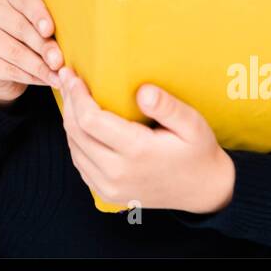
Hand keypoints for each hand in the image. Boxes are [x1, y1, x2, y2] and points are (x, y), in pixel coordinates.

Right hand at [0, 0, 64, 106]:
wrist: (5, 61)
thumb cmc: (30, 37)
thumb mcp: (41, 25)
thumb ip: (51, 27)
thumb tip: (72, 42)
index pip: (24, 0)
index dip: (38, 14)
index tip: (49, 30)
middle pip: (20, 28)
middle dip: (43, 46)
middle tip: (59, 61)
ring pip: (14, 52)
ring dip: (39, 67)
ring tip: (57, 76)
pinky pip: (8, 69)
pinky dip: (30, 77)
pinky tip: (44, 81)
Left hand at [57, 65, 235, 214]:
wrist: (203, 191)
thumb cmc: (197, 151)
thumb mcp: (193, 124)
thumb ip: (168, 107)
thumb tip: (143, 91)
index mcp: (136, 151)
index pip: (90, 121)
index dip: (77, 96)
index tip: (74, 76)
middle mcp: (118, 172)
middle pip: (76, 133)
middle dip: (69, 102)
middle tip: (67, 79)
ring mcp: (110, 187)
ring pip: (74, 149)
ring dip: (69, 121)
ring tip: (72, 97)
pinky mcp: (108, 193)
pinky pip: (81, 164)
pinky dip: (76, 141)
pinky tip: (80, 124)